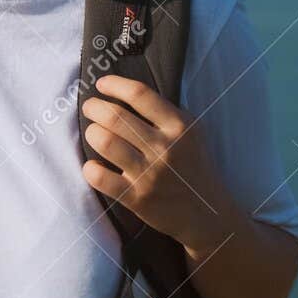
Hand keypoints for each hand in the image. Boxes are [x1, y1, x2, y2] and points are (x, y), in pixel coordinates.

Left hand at [80, 75, 242, 252]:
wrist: (207, 213)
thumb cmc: (192, 166)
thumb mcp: (190, 132)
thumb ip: (164, 113)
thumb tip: (122, 91)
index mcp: (179, 126)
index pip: (139, 94)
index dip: (114, 84)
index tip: (101, 84)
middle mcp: (165, 148)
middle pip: (115, 116)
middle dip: (94, 107)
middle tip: (90, 108)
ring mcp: (151, 174)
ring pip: (105, 142)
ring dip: (92, 133)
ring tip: (93, 133)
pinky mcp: (138, 199)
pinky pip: (100, 177)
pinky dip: (90, 168)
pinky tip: (94, 165)